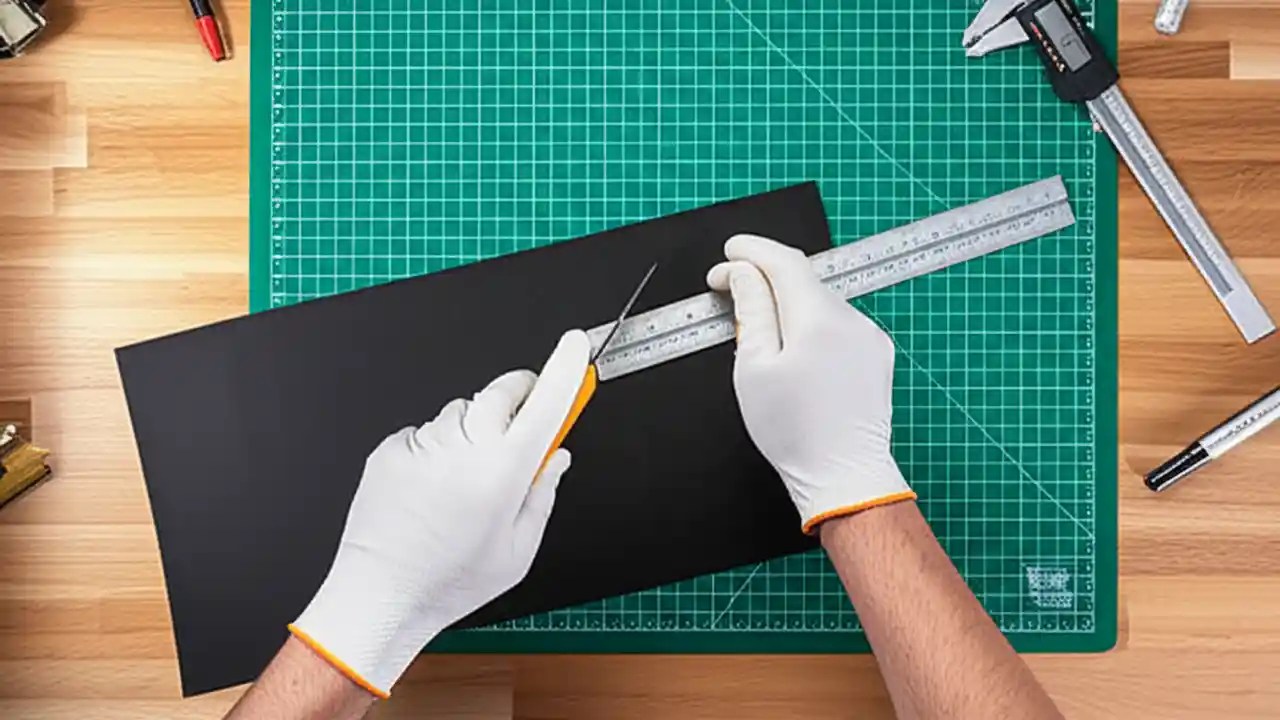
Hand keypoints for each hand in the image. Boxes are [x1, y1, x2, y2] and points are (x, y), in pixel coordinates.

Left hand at [289, 330, 590, 697]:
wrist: (381, 595)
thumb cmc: (450, 581)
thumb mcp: (519, 550)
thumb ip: (543, 493)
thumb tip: (555, 456)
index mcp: (505, 471)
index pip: (546, 402)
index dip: (564, 368)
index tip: (573, 346)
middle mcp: (465, 447)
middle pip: (502, 391)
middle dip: (519, 396)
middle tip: (521, 424)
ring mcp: (425, 444)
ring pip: (462, 412)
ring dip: (473, 429)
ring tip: (464, 482)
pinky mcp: (393, 448)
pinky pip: (425, 432)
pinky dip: (435, 448)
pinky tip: (431, 489)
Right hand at [707, 235, 913, 534]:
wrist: (844, 475)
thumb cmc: (795, 432)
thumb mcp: (754, 366)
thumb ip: (750, 309)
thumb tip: (744, 273)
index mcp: (818, 318)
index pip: (784, 261)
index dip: (752, 251)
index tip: (730, 253)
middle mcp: (851, 319)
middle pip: (802, 280)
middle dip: (765, 278)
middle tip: (729, 289)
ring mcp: (868, 337)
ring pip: (819, 303)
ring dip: (788, 305)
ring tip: (758, 333)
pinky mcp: (876, 355)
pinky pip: (838, 325)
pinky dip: (811, 325)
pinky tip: (793, 352)